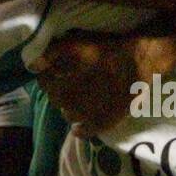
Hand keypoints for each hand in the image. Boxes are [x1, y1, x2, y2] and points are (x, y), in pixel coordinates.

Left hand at [35, 32, 161, 136]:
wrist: (141, 60)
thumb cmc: (110, 48)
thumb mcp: (78, 43)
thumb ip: (54, 52)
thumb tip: (33, 65)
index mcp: (63, 79)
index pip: (44, 81)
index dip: (48, 76)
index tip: (56, 72)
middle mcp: (71, 95)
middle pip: (55, 98)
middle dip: (59, 91)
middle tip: (70, 85)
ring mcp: (86, 111)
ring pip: (67, 114)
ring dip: (70, 107)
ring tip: (80, 100)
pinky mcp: (101, 122)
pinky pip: (82, 131)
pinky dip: (79, 128)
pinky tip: (81, 123)